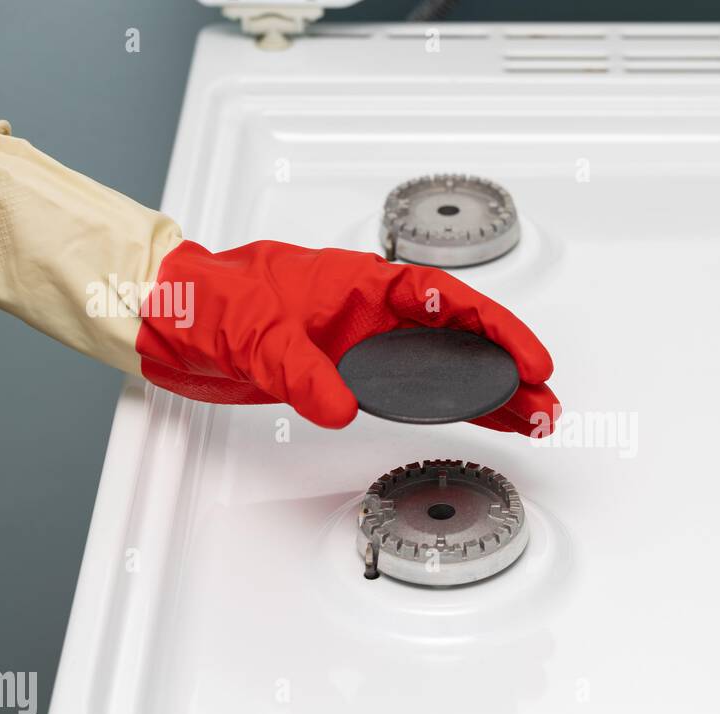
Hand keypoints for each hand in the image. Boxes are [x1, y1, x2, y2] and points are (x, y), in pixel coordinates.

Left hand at [136, 240, 558, 432]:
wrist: (172, 320)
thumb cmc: (209, 300)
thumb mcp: (255, 332)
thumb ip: (300, 369)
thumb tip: (340, 405)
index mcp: (363, 285)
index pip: (446, 302)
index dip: (495, 330)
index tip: (528, 360)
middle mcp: (375, 315)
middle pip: (461, 339)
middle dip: (508, 369)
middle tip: (547, 402)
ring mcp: (369, 348)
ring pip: (447, 369)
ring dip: (492, 395)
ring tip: (535, 419)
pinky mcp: (355, 378)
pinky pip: (419, 393)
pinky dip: (455, 407)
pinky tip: (486, 422)